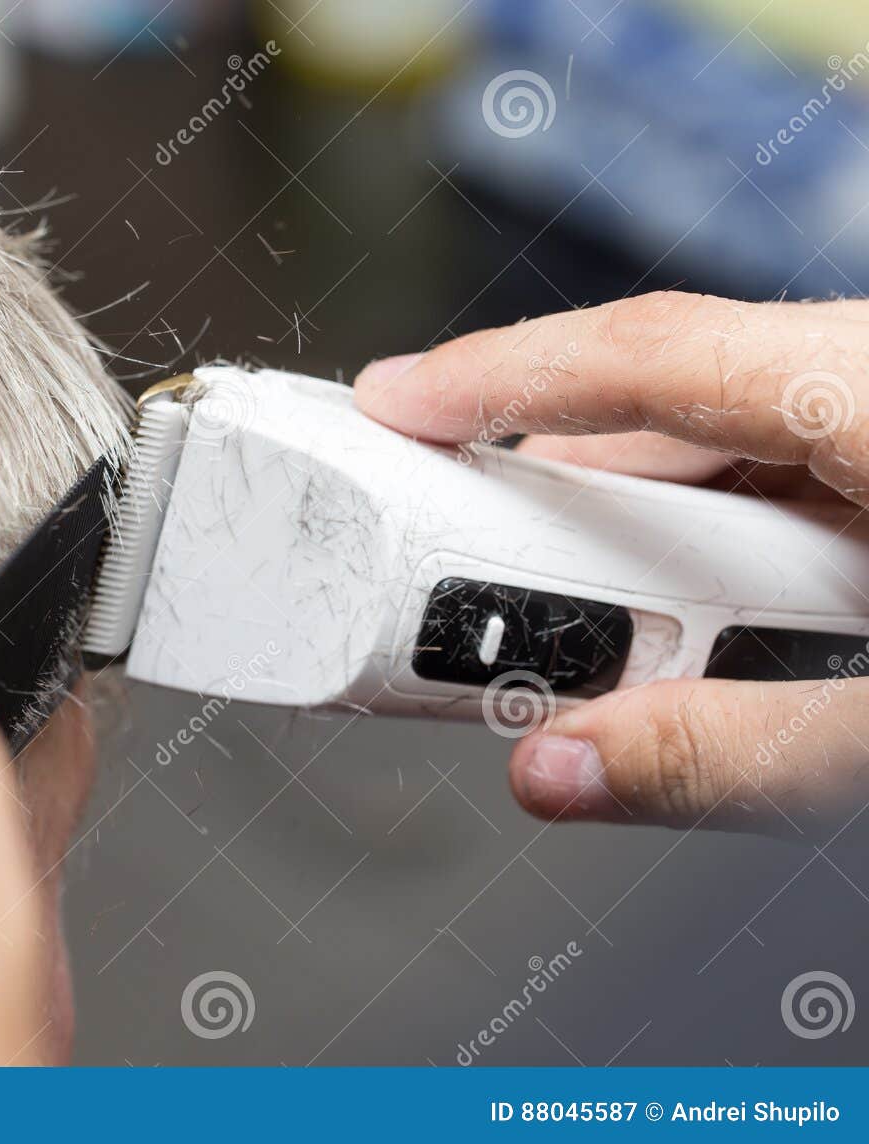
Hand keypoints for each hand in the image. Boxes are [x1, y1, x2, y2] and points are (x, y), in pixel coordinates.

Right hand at [356, 291, 868, 835]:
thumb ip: (738, 755)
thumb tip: (561, 765)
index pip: (650, 351)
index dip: (497, 376)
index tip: (393, 404)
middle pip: (666, 411)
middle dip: (559, 507)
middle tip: (480, 590)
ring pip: (721, 440)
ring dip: (645, 538)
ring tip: (618, 640)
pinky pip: (777, 458)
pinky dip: (716, 531)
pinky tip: (718, 616)